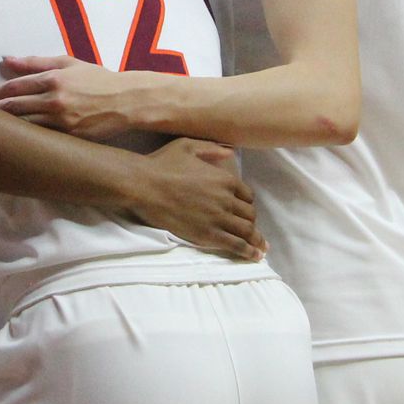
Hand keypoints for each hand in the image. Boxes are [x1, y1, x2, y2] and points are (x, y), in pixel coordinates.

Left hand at [0, 55, 138, 139]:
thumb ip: (36, 62)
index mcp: (54, 79)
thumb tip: (6, 59)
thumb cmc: (97, 79)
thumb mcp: (68, 63)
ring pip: (25, 124)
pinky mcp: (69, 137)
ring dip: (5, 125)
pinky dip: (25, 137)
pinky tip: (13, 138)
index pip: (16, 87)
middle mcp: (55, 100)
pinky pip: (41, 137)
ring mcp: (62, 121)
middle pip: (15, 107)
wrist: (126, 101)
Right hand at [131, 138, 264, 261]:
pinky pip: (235, 245)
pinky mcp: (208, 235)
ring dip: (256, 241)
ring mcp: (219, 218)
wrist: (144, 185)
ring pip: (246, 232)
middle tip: (253, 233)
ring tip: (260, 250)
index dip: (246, 205)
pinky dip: (248, 252)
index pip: (247, 196)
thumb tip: (230, 152)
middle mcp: (227, 199)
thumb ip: (211, 148)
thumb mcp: (187, 146)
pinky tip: (253, 257)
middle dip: (251, 224)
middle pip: (249, 215)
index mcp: (225, 179)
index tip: (243, 212)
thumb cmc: (161, 164)